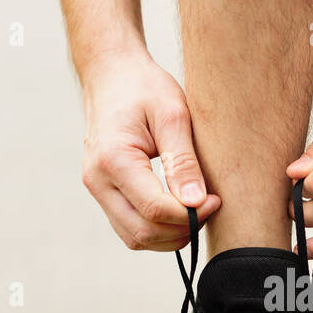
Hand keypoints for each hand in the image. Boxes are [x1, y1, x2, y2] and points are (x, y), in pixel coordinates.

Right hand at [80, 51, 219, 250]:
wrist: (111, 74)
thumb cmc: (143, 87)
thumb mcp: (172, 114)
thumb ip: (184, 160)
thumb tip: (196, 203)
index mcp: (113, 159)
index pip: (154, 209)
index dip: (191, 214)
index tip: (216, 199)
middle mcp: (97, 179)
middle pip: (142, 233)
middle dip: (181, 230)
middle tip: (210, 207)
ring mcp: (97, 189)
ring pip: (135, 238)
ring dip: (169, 235)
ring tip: (196, 211)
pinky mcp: (103, 193)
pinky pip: (129, 227)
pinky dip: (156, 229)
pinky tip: (179, 211)